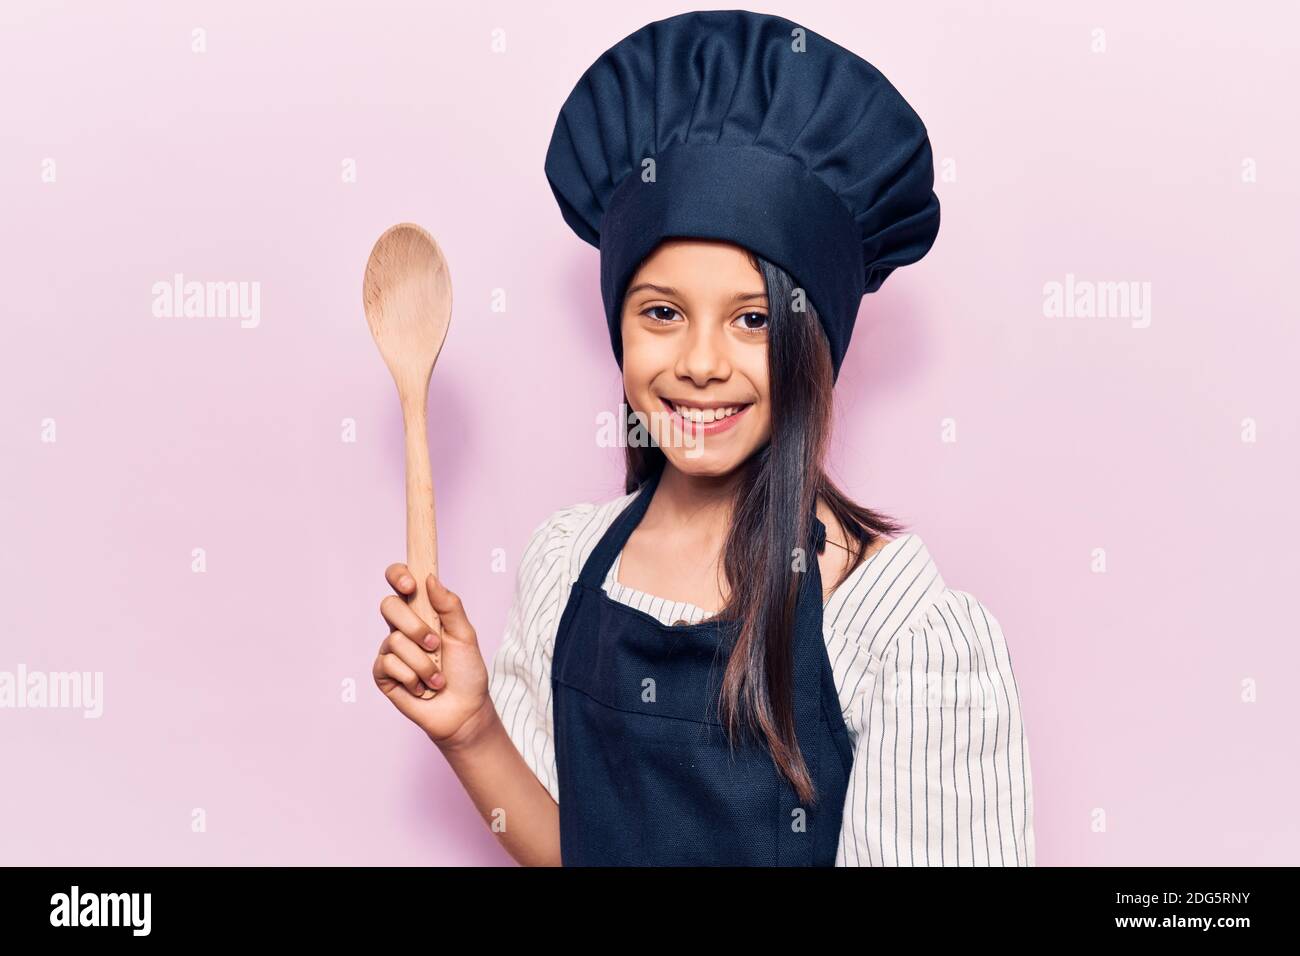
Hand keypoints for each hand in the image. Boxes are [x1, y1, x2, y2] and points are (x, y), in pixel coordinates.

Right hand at [372, 565, 493, 748]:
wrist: (464, 710)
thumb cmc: (467, 672)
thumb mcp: (466, 635)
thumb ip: (450, 606)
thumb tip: (430, 579)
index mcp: (422, 612)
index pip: (400, 582)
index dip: (398, 575)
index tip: (410, 585)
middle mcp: (402, 627)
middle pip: (389, 606)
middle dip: (414, 626)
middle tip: (435, 644)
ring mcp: (390, 650)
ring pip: (394, 640)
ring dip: (423, 663)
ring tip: (437, 677)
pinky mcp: (383, 674)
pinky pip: (389, 664)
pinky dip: (412, 678)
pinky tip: (422, 688)